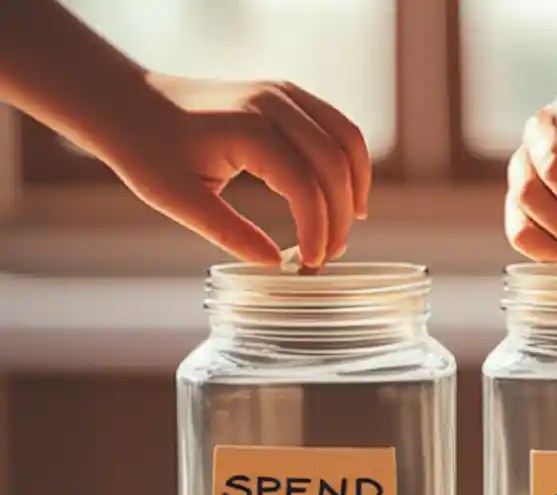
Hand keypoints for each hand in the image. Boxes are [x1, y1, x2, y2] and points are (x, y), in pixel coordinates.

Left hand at [98, 74, 370, 266]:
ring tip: (349, 225)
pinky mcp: (287, 95)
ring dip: (356, 186)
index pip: (304, 185)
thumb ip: (230, 233)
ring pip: (348, 140)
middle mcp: (274, 103)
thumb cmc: (145, 149)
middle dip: (340, 216)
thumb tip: (274, 263)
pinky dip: (349, 161)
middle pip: (334, 165)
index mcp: (247, 129)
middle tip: (328, 255)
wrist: (125, 101)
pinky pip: (338, 127)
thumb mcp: (179, 200)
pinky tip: (346, 192)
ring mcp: (285, 94)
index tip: (310, 263)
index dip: (316, 229)